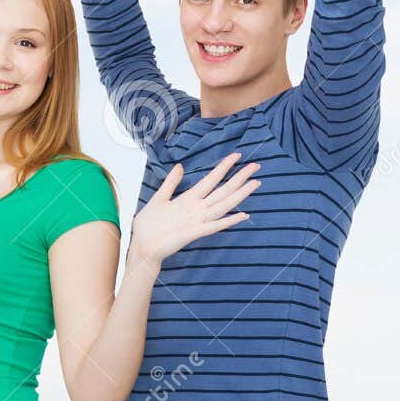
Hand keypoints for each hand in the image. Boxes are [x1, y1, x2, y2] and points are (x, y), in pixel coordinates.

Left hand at [128, 152, 258, 272]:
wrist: (143, 245)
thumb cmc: (149, 225)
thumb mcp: (159, 198)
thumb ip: (171, 183)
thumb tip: (180, 165)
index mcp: (189, 199)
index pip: (211, 179)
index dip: (224, 167)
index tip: (237, 155)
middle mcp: (197, 208)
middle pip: (223, 190)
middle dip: (239, 177)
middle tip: (256, 166)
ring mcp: (197, 220)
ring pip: (223, 205)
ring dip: (239, 195)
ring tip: (255, 183)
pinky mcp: (193, 233)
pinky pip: (214, 226)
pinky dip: (228, 221)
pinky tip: (243, 216)